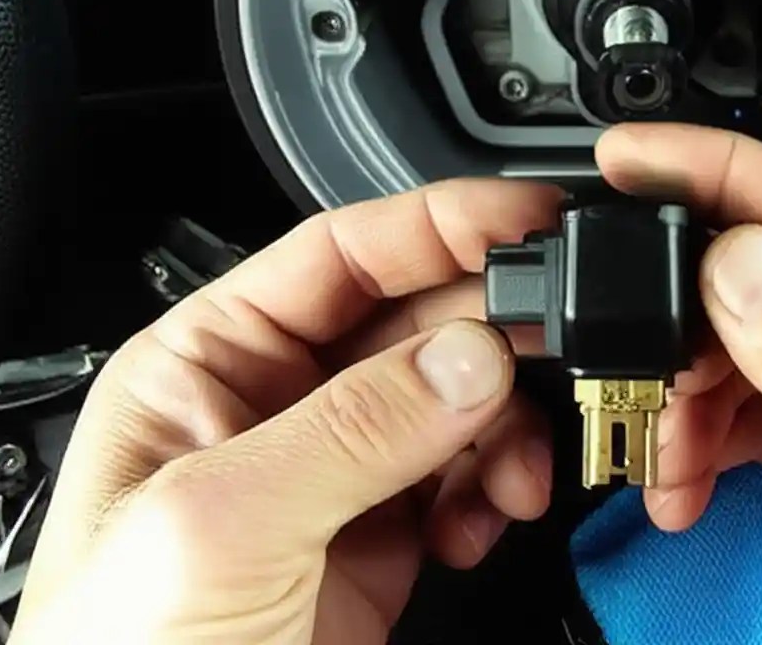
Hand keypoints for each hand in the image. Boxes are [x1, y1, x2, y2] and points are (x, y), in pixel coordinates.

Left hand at [12, 181, 565, 643]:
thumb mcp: (223, 527)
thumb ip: (350, 431)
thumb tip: (469, 357)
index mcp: (207, 363)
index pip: (338, 256)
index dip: (437, 226)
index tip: (526, 220)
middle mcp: (278, 407)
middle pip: (417, 325)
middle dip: (494, 343)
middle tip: (554, 360)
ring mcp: (337, 476)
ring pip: (458, 403)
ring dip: (505, 430)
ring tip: (511, 477)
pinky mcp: (383, 540)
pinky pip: (467, 481)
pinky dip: (495, 494)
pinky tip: (480, 523)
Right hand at [597, 125, 761, 643]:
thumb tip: (744, 256)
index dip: (720, 175)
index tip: (630, 159)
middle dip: (690, 316)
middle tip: (631, 359)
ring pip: (750, 346)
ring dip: (690, 393)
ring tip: (664, 449)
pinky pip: (751, 411)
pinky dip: (704, 438)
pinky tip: (686, 479)